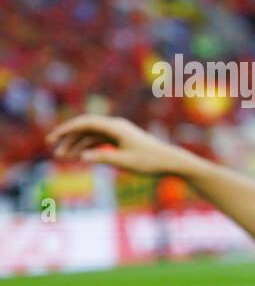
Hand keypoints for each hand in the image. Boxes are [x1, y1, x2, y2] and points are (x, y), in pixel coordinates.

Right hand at [46, 115, 197, 175]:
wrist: (171, 162)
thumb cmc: (150, 162)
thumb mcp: (125, 162)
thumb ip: (103, 158)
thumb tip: (81, 157)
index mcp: (116, 127)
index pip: (86, 123)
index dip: (67, 129)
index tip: (53, 138)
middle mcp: (117, 126)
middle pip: (86, 128)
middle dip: (69, 137)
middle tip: (53, 148)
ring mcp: (119, 133)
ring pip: (92, 135)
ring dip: (77, 144)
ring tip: (63, 157)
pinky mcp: (122, 140)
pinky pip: (100, 141)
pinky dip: (89, 148)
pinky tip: (79, 157)